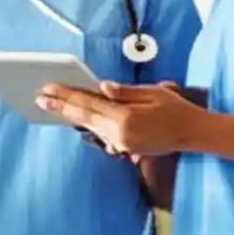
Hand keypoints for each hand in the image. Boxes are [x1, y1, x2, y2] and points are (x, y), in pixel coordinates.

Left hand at [36, 81, 202, 156]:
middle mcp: (120, 134)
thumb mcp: (153, 93)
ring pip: (89, 126)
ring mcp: (121, 143)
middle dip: (60, 106)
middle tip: (39, 97)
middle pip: (84, 117)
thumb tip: (102, 87)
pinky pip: (100, 132)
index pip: (89, 104)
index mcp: (126, 118)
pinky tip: (74, 116)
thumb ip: (125, 92)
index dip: (67, 96)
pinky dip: (85, 122)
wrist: (193, 134)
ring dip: (69, 114)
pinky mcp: (124, 147)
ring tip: (51, 104)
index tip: (49, 89)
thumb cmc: (176, 109)